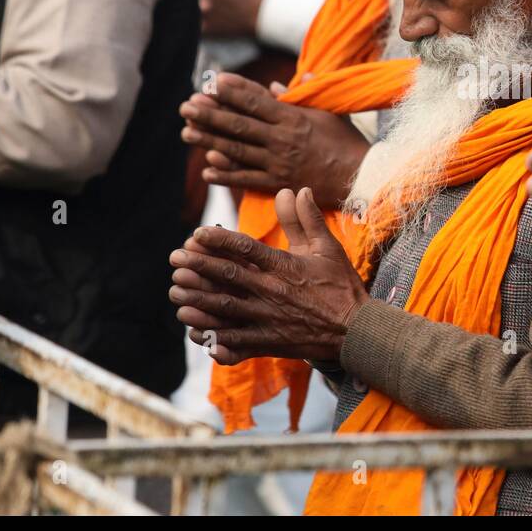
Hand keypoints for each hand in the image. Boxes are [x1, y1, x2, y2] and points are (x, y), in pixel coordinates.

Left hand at [168, 187, 367, 363]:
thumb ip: (306, 219)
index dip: (219, 239)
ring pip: (225, 309)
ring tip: (176, 291)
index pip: (246, 248)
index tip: (196, 233)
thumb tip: (295, 189)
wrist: (356, 330)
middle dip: (198, 266)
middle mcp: (273, 292)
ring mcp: (269, 319)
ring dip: (197, 300)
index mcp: (285, 266)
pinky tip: (195, 331)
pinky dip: (213, 338)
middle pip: (228, 277)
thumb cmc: (341, 285)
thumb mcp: (327, 247)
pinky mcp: (269, 342)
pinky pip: (235, 342)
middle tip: (174, 259)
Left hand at [180, 72, 369, 204]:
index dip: (233, 91)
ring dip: (209, 141)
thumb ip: (300, 97)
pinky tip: (207, 170)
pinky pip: (247, 179)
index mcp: (293, 118)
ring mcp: (278, 162)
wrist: (360, 177)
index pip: (256, 101)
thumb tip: (275, 85)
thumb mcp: (326, 112)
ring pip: (237, 150)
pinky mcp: (278, 183)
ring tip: (186, 133)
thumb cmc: (346, 141)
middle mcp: (282, 139)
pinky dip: (226, 175)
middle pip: (239, 124)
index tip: (213, 82)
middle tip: (186, 106)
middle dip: (210, 114)